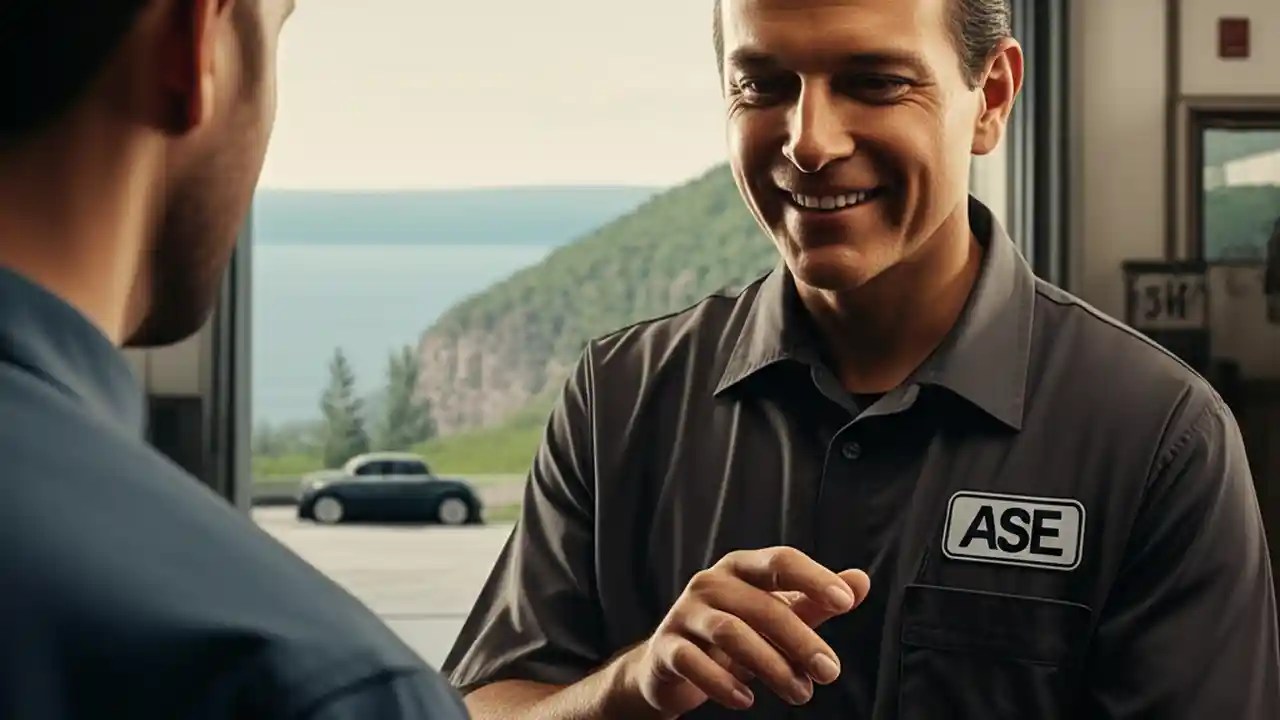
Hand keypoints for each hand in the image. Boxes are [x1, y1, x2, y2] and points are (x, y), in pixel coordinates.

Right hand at [617, 547, 869, 716]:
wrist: (672, 664)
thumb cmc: (736, 633)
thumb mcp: (777, 615)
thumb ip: (815, 600)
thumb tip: (861, 580)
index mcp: (741, 567)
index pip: (780, 561)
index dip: (813, 578)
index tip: (845, 602)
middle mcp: (711, 583)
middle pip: (762, 605)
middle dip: (801, 640)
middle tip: (830, 672)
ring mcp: (685, 614)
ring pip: (730, 633)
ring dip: (771, 666)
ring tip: (800, 693)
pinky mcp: (666, 648)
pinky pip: (693, 661)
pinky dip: (723, 683)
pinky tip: (747, 699)